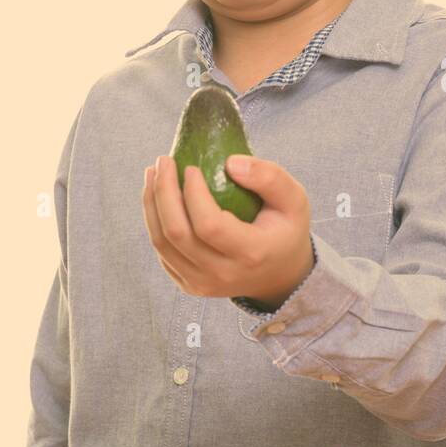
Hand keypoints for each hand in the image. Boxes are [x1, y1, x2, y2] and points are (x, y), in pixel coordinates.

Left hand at [141, 153, 314, 305]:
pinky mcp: (189, 285)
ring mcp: (202, 284)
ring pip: (162, 243)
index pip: (209, 225)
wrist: (282, 276)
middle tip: (163, 161)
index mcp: (251, 253)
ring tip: (153, 173)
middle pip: (176, 234)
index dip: (193, 194)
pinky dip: (155, 222)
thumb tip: (229, 163)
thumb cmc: (286, 230)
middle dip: (163, 192)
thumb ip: (270, 178)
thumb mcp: (294, 200)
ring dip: (152, 204)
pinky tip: (157, 197)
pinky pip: (163, 252)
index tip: (191, 167)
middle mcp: (223, 274)